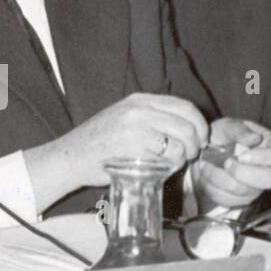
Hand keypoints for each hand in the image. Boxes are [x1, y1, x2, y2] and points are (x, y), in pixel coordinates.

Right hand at [32, 93, 208, 195]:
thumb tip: (186, 133)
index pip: (184, 106)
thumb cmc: (98, 145)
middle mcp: (140, 108)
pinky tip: (161, 169)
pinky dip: (172, 165)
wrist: (70, 157)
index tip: (200, 139)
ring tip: (175, 163)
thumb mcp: (125, 120)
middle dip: (196, 143)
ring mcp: (137, 125)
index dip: (199, 125)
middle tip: (190, 155)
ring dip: (185, 156)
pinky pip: (169, 155)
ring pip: (182, 140)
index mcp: (140, 100)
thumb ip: (151, 121)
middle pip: (188, 123)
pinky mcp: (135, 145)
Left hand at [193, 118, 270, 209]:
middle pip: (270, 180)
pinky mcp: (241, 199)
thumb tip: (255, 139)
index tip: (242, 155)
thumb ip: (240, 131)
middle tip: (225, 162)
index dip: (267, 158)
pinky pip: (229, 199)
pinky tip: (207, 175)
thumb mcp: (229, 125)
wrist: (206, 151)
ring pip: (245, 192)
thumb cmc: (224, 135)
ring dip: (220, 178)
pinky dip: (212, 187)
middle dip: (242, 172)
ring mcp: (257, 187)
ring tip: (206, 164)